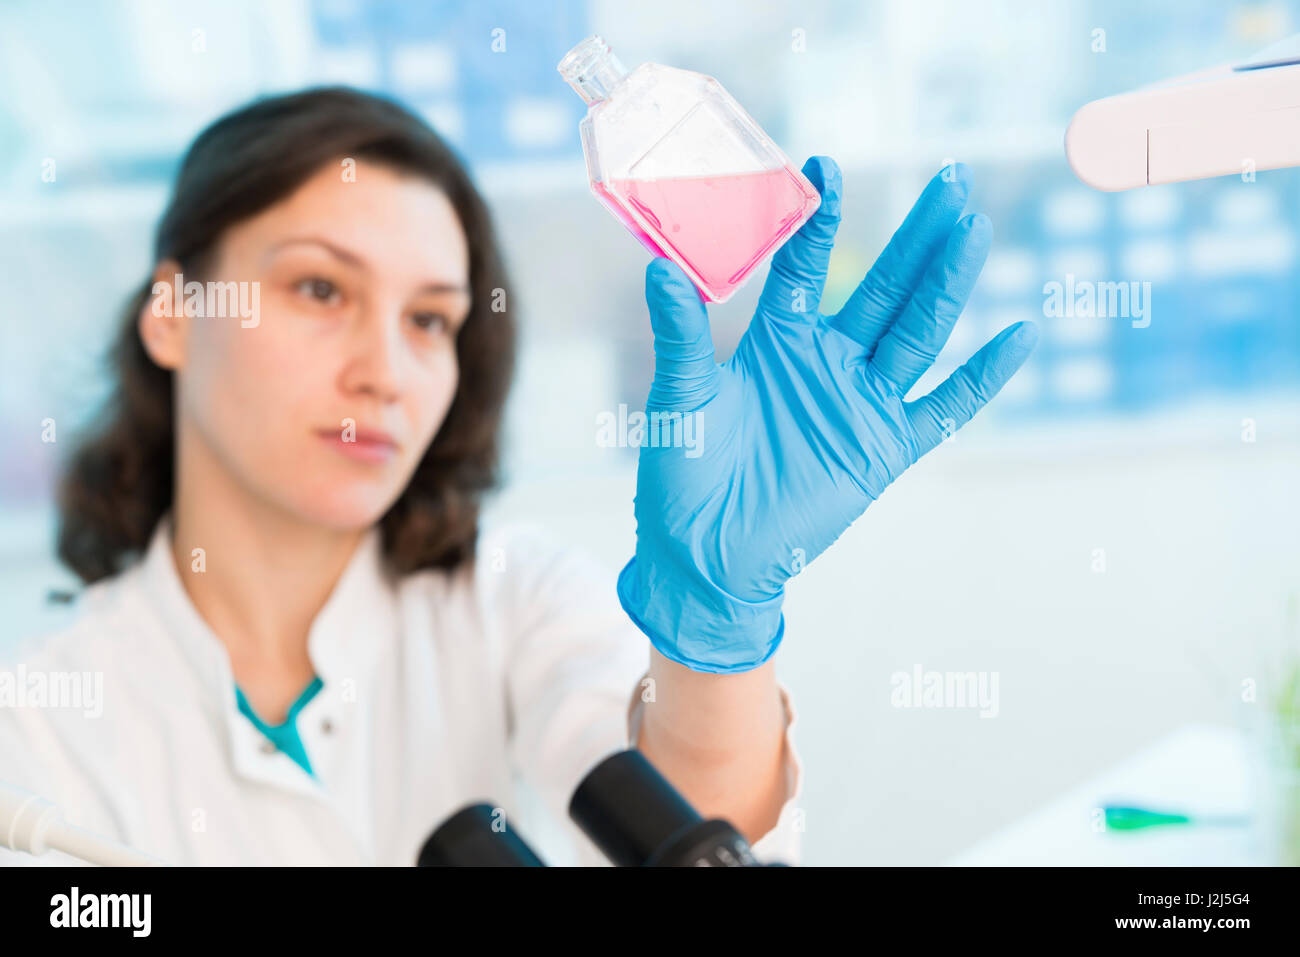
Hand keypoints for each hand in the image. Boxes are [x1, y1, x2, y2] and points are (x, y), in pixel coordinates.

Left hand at [617, 157, 1037, 672]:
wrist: (705, 554)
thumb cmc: (683, 475)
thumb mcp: (681, 397)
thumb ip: (680, 335)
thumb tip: (659, 268)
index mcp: (778, 342)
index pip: (806, 268)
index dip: (820, 221)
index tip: (826, 163)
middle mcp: (828, 363)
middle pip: (885, 287)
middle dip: (919, 234)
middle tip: (953, 177)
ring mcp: (862, 403)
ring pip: (919, 331)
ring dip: (948, 282)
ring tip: (976, 228)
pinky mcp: (885, 448)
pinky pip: (945, 408)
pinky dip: (982, 376)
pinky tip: (1019, 334)